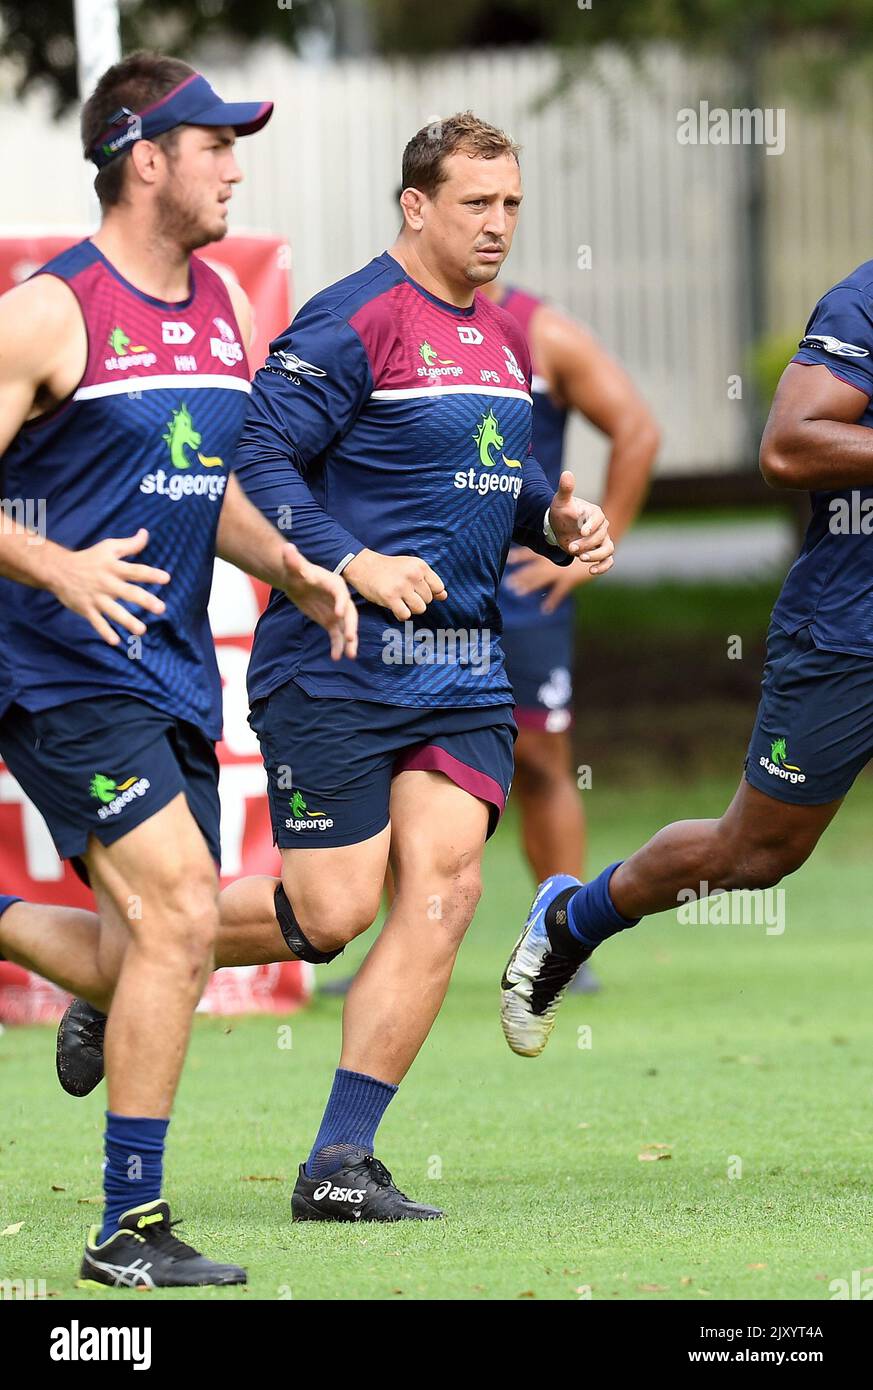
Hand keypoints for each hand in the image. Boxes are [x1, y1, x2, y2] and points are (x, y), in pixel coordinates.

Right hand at [47, 528, 169, 646]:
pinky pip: (97, 622)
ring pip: (114, 611)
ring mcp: (96, 597)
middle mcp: (107, 583)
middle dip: (145, 601)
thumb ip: (130, 544)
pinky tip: (116, 641)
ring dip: (128, 621)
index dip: (151, 574)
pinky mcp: (86, 609)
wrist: (58, 570)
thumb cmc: (89, 558)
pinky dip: (105, 632)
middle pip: (129, 592)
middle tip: (161, 608)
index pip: (136, 571)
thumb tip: (145, 533)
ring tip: (141, 630)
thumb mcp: (108, 547)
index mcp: (114, 568)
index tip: (166, 579)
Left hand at [280, 543, 357, 660]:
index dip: (341, 602)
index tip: (338, 613)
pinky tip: (335, 658)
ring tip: (350, 655)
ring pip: (346, 628)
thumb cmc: (296, 571)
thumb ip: (292, 560)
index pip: (340, 593)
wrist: (296, 580)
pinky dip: (336, 646)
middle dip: (351, 626)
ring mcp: (336, 612)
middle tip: (350, 638)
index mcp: (334, 584)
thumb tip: (287, 548)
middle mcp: (340, 599)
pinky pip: (336, 635)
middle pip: (350, 614)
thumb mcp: (294, 566)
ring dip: (349, 642)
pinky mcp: (331, 621)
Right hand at [344, 548, 446, 620]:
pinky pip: (405, 615)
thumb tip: (444, 596)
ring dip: (411, 608)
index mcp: (420, 566)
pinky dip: (401, 614)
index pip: (439, 588)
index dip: (430, 593)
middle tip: (404, 593)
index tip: (417, 590)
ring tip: (400, 600)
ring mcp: (401, 586)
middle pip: (428, 600)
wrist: (363, 566)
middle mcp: (413, 575)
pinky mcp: (390, 597)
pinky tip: (394, 606)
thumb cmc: (389, 569)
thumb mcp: (411, 568)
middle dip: (418, 600)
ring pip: (420, 609)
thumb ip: (428, 581)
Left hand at [505, 547, 592, 613]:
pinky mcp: (569, 580)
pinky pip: (559, 592)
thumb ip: (559, 543)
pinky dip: (552, 601)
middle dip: (520, 576)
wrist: (599, 546)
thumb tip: (546, 539)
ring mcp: (560, 571)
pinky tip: (545, 610)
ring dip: (529, 586)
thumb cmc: (586, 541)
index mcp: (551, 551)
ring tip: (517, 592)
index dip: (519, 556)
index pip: (531, 554)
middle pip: (532, 570)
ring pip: (540, 580)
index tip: (508, 560)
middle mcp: (552, 561)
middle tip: (507, 583)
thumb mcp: (569, 542)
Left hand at [547, 470, 614, 575]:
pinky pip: (608, 560)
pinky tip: (591, 571)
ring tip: (581, 558)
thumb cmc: (561, 512)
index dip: (592, 525)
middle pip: (601, 536)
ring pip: (608, 549)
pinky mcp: (599, 551)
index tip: (582, 531)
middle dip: (586, 543)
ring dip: (596, 555)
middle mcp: (601, 527)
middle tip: (570, 547)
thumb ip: (566, 489)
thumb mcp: (561, 501)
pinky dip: (603, 566)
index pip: (599, 518)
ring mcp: (602, 540)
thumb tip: (567, 473)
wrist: (558, 527)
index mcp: (594, 513)